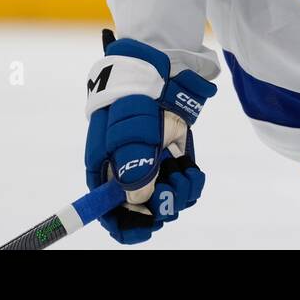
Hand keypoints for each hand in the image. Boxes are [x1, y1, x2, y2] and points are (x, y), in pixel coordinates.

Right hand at [83, 29, 215, 242]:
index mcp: (106, 174)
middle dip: (161, 207)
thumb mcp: (128, 135)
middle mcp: (128, 176)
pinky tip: (193, 172)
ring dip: (180, 196)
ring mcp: (152, 169)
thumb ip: (132, 171)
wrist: (158, 72)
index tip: (149, 224)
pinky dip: (192, 185)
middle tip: (172, 186)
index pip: (109, 215)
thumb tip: (140, 202)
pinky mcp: (174, 161)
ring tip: (184, 175)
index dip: (127, 226)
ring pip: (168, 203)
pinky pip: (184, 188)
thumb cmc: (133, 100)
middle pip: (143, 213)